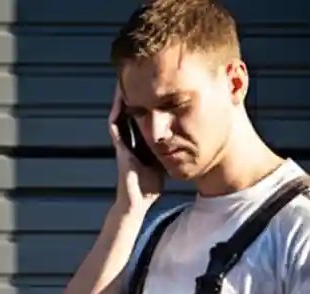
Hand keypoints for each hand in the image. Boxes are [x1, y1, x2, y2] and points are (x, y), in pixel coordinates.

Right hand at [108, 84, 163, 209]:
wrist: (137, 201)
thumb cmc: (151, 185)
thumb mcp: (165, 160)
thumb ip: (173, 148)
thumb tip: (193, 138)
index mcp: (140, 140)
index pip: (142, 115)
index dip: (145, 100)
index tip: (153, 86)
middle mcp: (129, 138)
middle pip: (129, 110)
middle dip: (133, 94)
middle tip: (138, 76)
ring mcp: (122, 142)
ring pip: (120, 114)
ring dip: (121, 98)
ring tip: (125, 81)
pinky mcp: (119, 147)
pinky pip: (115, 125)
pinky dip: (117, 112)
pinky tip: (121, 99)